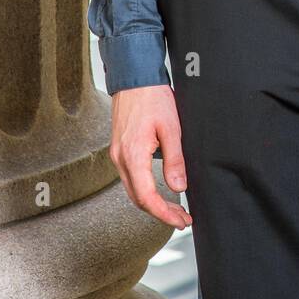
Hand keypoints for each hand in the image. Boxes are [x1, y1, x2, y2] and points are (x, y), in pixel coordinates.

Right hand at [110, 85, 192, 228]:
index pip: (147, 198)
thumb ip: (175, 160)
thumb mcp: (172, 127)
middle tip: (182, 218)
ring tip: (174, 207)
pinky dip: (144, 189)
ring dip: (152, 202)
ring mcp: (117, 154)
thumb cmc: (153, 97)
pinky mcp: (119, 149)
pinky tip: (159, 189)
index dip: (164, 214)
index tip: (181, 221)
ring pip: (132, 190)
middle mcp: (120, 158)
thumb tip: (179, 188)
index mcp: (133, 155)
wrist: (134, 77)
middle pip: (138, 199)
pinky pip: (129, 177)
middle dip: (160, 212)